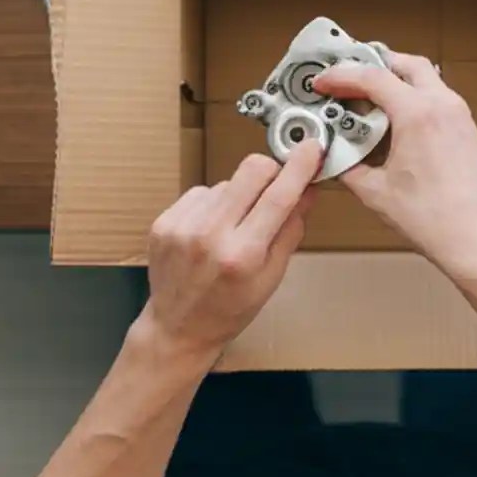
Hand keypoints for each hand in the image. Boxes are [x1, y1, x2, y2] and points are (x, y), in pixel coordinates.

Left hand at [140, 141, 322, 357]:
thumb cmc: (231, 309)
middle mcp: (210, 235)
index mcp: (243, 255)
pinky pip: (201, 192)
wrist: (178, 328)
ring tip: (234, 227)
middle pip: (251, 171)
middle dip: (271, 171)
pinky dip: (213, 204)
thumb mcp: (272, 277)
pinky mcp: (164, 221)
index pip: (278, 197)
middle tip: (275, 188)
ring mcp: (183, 226)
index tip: (312, 147)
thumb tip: (308, 189)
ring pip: (227, 181)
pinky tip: (210, 230)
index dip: (299, 167)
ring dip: (239, 196)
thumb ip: (291, 230)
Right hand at [313, 53, 476, 271]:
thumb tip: (330, 153)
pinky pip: (438, 98)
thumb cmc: (431, 218)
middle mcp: (443, 106)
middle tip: (349, 77)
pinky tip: (396, 120)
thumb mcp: (374, 191)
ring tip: (369, 97)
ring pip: (426, 78)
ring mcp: (459, 115)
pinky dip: (414, 97)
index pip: (373, 77)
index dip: (342, 76)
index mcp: (418, 114)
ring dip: (397, 80)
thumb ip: (346, 165)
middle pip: (406, 64)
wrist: (472, 239)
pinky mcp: (466, 130)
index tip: (323, 82)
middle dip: (374, 64)